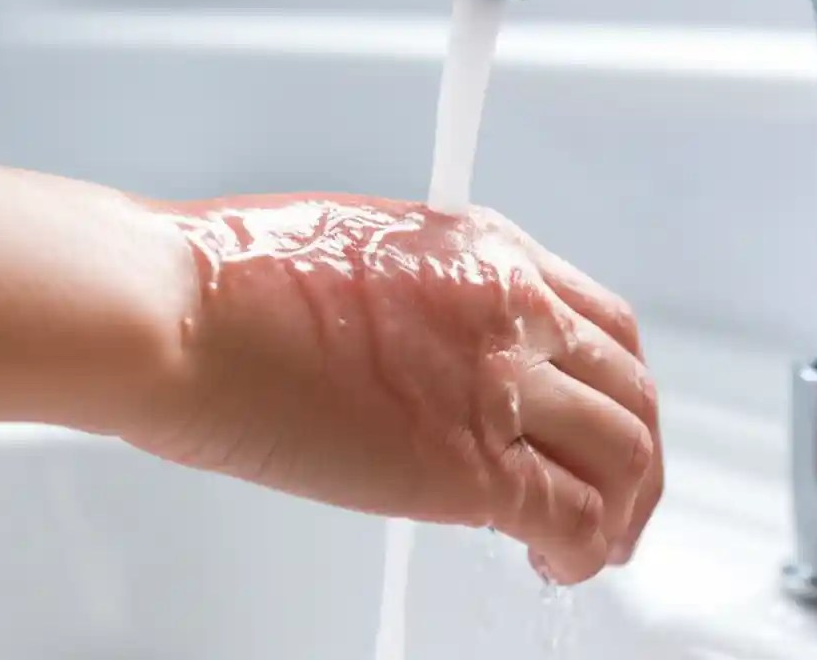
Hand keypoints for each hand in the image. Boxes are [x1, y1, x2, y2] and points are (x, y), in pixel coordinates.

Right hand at [127, 194, 662, 583]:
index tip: (602, 418)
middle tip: (621, 493)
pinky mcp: (467, 468)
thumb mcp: (365, 250)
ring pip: (623, 456)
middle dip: (638, 453)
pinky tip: (555, 566)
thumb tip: (440, 354)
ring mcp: (497, 387)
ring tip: (598, 546)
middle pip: (632, 390)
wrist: (178, 311)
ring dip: (625, 509)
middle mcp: (513, 311)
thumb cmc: (231, 276)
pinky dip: (582, 551)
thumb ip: (431, 299)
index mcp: (489, 251)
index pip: (604, 323)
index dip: (618, 383)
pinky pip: (573, 519)